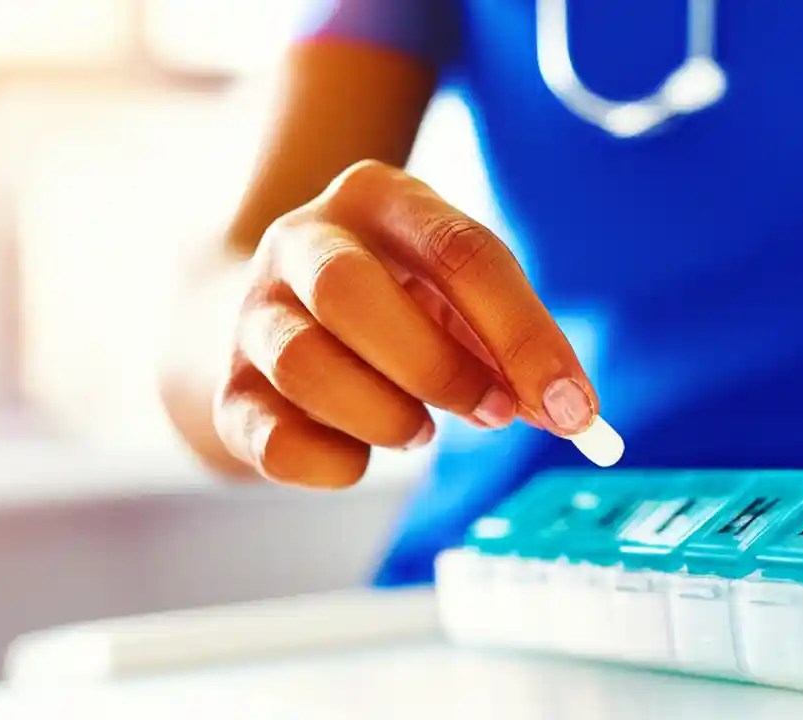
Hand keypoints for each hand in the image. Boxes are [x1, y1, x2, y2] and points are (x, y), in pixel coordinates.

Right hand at [213, 160, 597, 487]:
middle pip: (349, 291)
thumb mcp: (457, 295)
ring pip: (304, 366)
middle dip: (436, 368)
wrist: (279, 312)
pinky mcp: (228, 390)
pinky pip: (275, 441)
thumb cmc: (396, 302)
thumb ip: (512, 346)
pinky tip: (361, 451)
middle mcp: (301, 241)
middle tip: (492, 412)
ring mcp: (252, 313)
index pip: (459, 252)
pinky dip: (337, 464)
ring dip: (387, 417)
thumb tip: (572, 415)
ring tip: (418, 427)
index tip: (574, 407)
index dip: (524, 336)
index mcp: (378, 198)